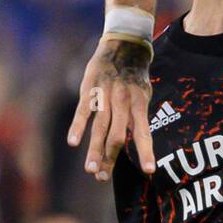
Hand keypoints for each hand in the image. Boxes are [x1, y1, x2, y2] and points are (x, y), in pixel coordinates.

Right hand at [67, 36, 154, 180]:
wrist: (124, 45)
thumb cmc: (135, 76)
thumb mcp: (144, 94)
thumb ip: (138, 117)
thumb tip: (140, 144)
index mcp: (139, 104)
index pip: (143, 132)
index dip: (146, 152)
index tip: (149, 171)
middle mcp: (123, 101)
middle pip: (117, 135)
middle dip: (110, 158)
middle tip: (102, 178)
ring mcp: (106, 95)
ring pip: (100, 127)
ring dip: (94, 149)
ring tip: (91, 170)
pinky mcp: (89, 89)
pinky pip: (83, 110)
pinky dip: (78, 126)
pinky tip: (73, 142)